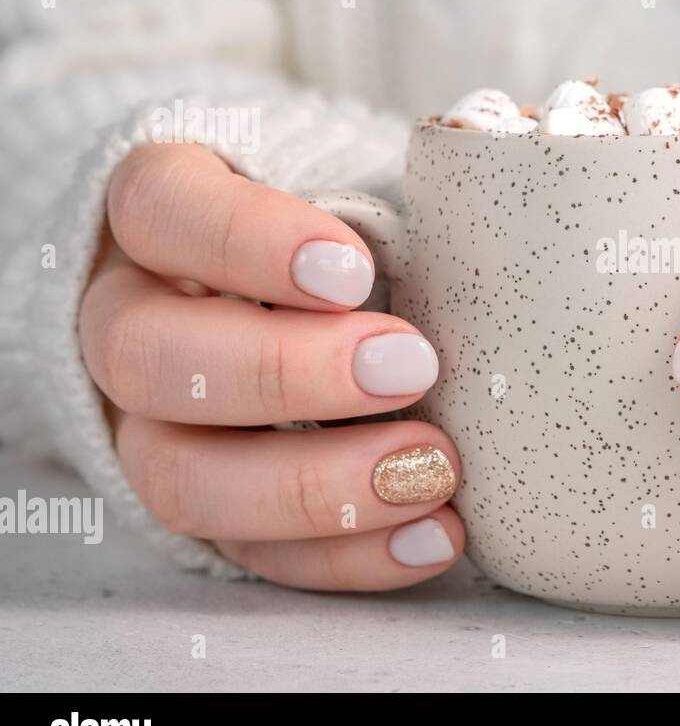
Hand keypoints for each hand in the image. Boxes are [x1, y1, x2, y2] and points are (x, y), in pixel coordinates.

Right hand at [79, 143, 463, 588]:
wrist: (334, 304)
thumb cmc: (357, 226)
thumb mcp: (368, 181)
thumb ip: (407, 183)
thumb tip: (502, 168)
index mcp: (159, 213)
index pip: (161, 208)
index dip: (245, 241)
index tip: (354, 270)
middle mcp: (131, 320)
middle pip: (148, 356)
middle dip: (284, 372)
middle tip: (411, 366)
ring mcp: (155, 426)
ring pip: (180, 476)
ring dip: (314, 485)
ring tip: (432, 468)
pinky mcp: (211, 507)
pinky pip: (253, 553)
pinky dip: (347, 556)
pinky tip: (433, 537)